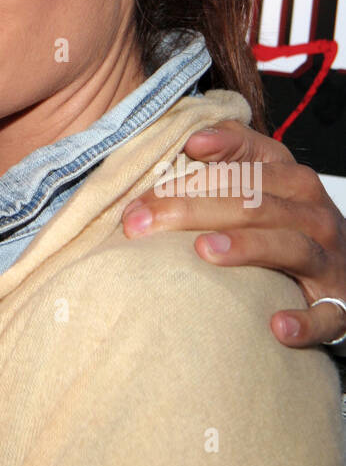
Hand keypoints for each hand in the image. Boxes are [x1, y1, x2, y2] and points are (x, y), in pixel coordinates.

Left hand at [122, 120, 345, 348]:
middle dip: (192, 209)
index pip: (242, 166)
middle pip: (253, 203)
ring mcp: (328, 260)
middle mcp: (313, 214)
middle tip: (140, 222)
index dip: (192, 173)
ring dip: (247, 248)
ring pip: (289, 246)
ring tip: (202, 250)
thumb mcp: (268, 180)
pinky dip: (305, 321)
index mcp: (292, 180)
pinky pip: (326, 315)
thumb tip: (193, 139)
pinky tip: (276, 326)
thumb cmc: (291, 223)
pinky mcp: (339, 306)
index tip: (146, 186)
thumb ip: (233, 151)